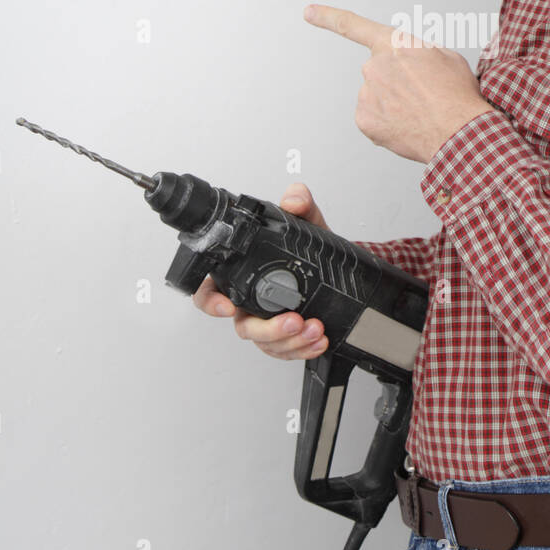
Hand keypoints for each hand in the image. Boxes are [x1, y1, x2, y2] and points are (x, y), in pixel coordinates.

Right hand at [192, 184, 328, 360]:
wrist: (338, 272)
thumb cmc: (312, 250)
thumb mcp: (308, 222)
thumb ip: (300, 205)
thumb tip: (295, 198)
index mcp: (242, 275)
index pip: (211, 289)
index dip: (211, 301)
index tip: (228, 306)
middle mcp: (250, 303)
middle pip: (243, 326)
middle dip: (268, 329)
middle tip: (293, 319)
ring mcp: (266, 323)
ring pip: (267, 343)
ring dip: (291, 340)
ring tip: (314, 328)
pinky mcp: (285, 339)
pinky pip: (286, 351)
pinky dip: (303, 349)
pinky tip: (318, 340)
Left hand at [303, 4, 495, 162]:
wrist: (458, 132)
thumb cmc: (457, 96)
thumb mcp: (447, 57)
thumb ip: (420, 52)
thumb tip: (412, 64)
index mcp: (394, 44)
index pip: (353, 26)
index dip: (328, 17)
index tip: (308, 12)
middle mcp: (374, 66)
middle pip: (379, 73)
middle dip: (396, 83)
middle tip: (423, 96)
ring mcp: (366, 94)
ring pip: (377, 98)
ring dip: (394, 105)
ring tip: (420, 113)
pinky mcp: (364, 120)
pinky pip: (372, 119)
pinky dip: (387, 124)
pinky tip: (408, 126)